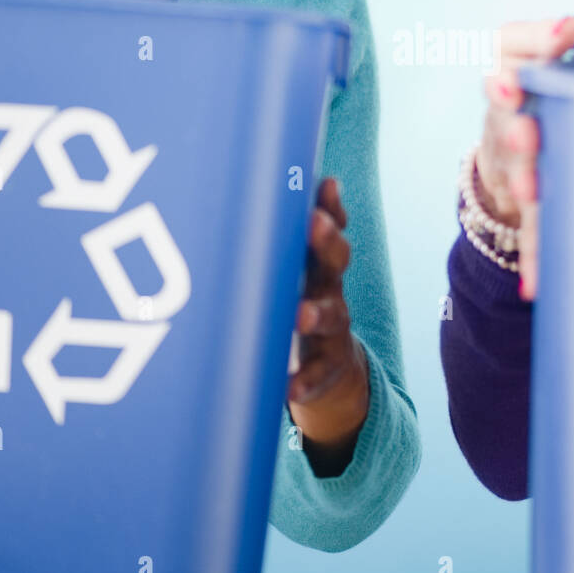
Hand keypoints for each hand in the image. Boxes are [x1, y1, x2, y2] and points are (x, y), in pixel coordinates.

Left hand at [287, 177, 369, 474]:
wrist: (331, 372)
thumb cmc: (298, 307)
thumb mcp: (294, 273)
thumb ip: (275, 241)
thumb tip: (238, 184)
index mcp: (317, 264)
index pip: (329, 229)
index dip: (330, 207)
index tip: (326, 185)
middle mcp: (329, 291)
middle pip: (335, 263)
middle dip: (327, 241)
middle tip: (315, 224)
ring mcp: (331, 331)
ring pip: (332, 317)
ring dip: (318, 313)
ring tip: (303, 315)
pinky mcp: (325, 370)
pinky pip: (316, 375)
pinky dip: (305, 381)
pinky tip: (291, 389)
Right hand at [477, 15, 573, 299]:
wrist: (513, 144)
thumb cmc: (535, 91)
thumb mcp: (534, 56)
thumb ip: (548, 38)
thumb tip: (570, 24)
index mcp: (509, 78)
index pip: (510, 60)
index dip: (526, 58)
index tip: (541, 55)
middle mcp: (503, 120)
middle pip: (507, 123)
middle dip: (516, 127)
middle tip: (526, 128)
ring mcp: (512, 165)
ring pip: (518, 174)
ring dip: (524, 181)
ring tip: (532, 190)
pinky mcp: (525, 204)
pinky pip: (529, 233)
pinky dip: (533, 261)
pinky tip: (535, 287)